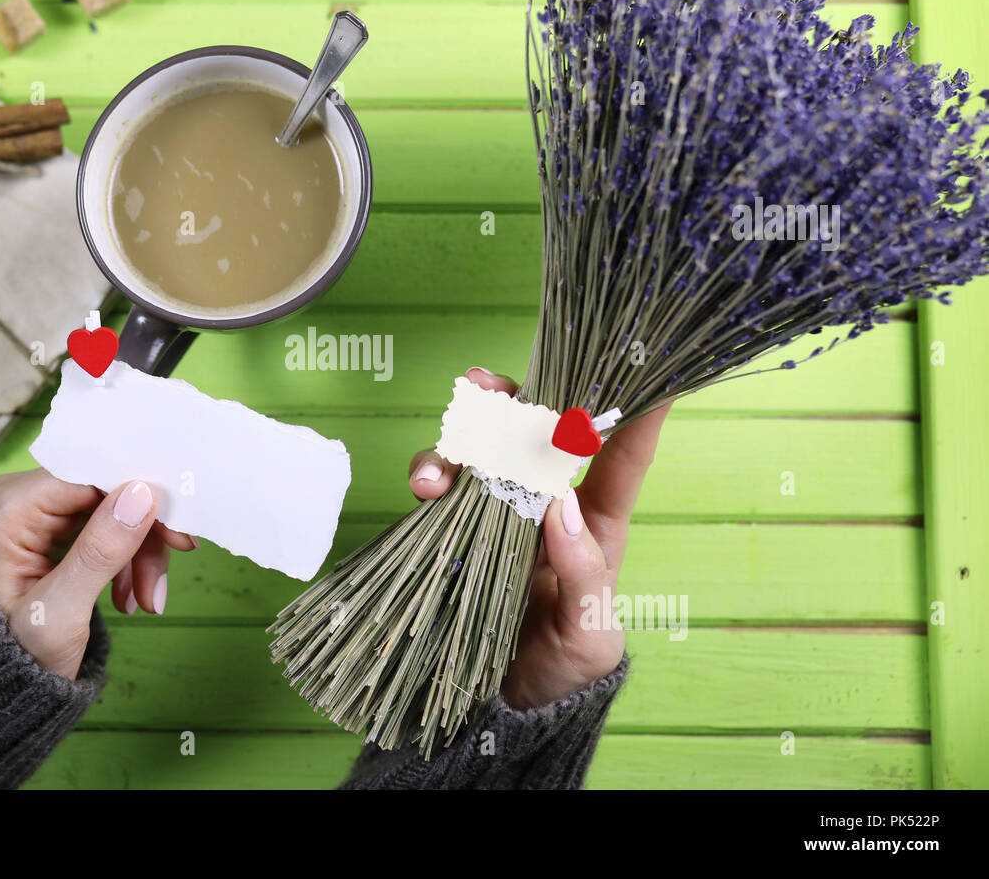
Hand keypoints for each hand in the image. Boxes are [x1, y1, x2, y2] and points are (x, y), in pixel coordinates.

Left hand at [0, 469, 197, 679]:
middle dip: (141, 538)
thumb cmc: (15, 660)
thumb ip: (99, 552)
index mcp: (6, 511)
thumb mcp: (60, 613)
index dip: (141, 498)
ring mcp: (30, 512)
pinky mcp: (46, 527)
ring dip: (137, 555)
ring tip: (144, 600)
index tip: (178, 536)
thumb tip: (142, 494)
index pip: (90, 477)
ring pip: (110, 510)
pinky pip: (102, 525)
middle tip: (159, 584)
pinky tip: (128, 595)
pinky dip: (123, 559)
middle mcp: (14, 499)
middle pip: (103, 493)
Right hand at [408, 367, 669, 708]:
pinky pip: (444, 485)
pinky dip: (431, 474)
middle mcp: (548, 503)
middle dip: (513, 397)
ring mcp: (500, 511)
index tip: (650, 365)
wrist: (509, 707)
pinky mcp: (459, 528)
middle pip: (536, 428)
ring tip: (437, 469)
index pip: (623, 456)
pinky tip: (423, 488)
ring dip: (458, 439)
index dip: (639, 409)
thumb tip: (561, 506)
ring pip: (482, 447)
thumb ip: (583, 573)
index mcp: (597, 522)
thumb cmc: (566, 666)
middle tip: (483, 385)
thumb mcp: (590, 633)